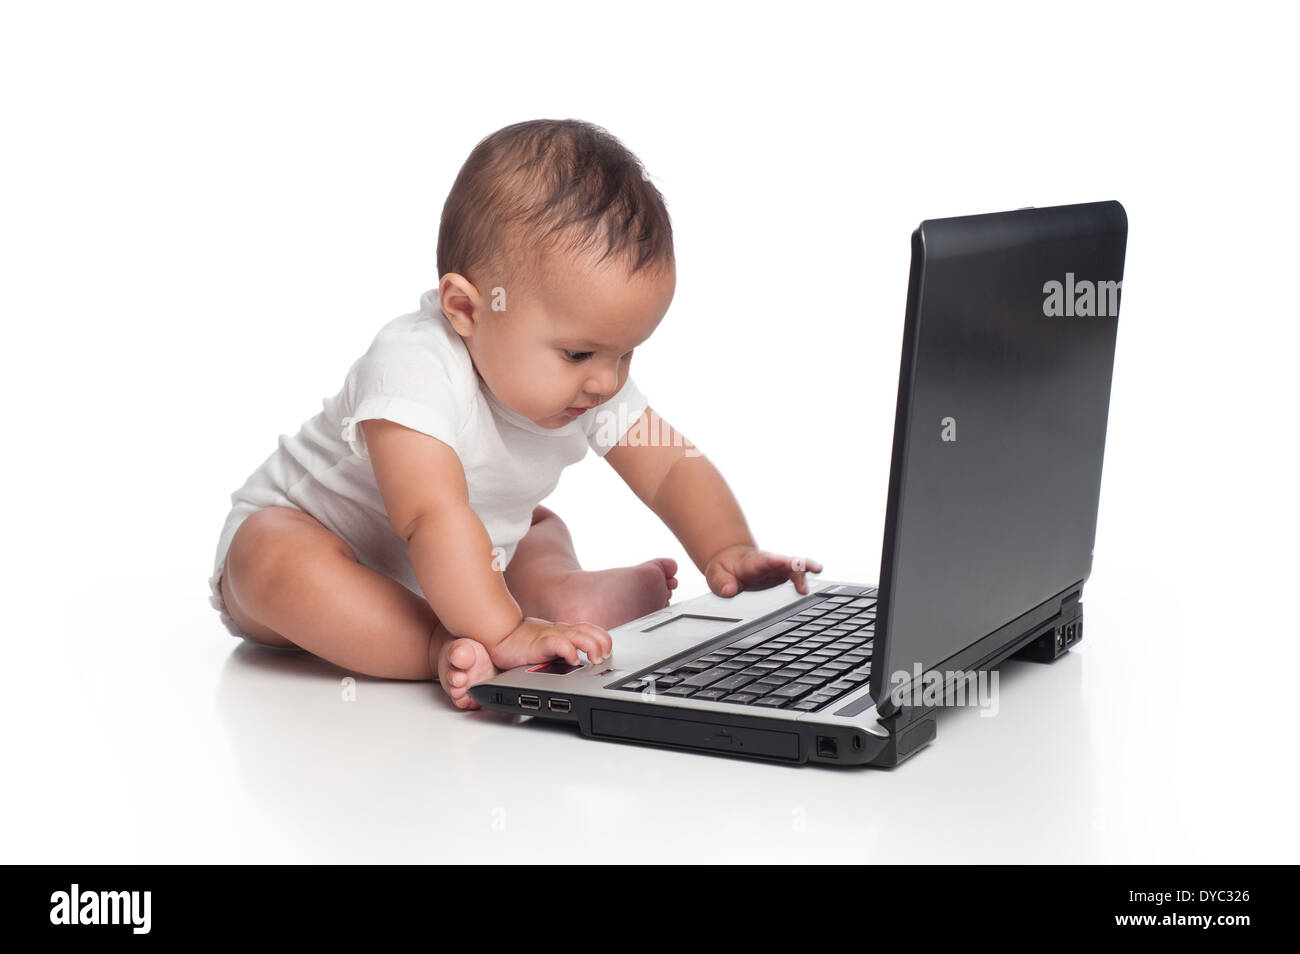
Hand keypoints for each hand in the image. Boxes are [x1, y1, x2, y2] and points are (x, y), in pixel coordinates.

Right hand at [489, 616, 613, 670]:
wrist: (501, 638)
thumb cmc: (525, 645)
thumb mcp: (551, 647)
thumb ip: (566, 651)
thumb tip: (584, 665)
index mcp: (566, 632)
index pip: (592, 630)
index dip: (603, 640)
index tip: (608, 654)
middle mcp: (561, 632)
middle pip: (590, 631)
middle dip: (603, 643)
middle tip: (604, 658)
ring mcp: (551, 636)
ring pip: (579, 635)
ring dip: (592, 647)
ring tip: (595, 659)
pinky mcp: (540, 643)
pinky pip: (559, 643)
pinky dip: (569, 651)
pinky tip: (572, 661)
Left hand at [704, 545, 823, 597]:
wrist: (729, 561)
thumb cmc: (723, 568)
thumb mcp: (716, 576)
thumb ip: (722, 584)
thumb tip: (729, 591)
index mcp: (752, 562)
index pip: (765, 560)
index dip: (775, 561)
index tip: (782, 561)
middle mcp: (768, 562)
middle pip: (786, 560)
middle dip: (798, 564)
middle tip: (813, 568)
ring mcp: (776, 567)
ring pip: (795, 566)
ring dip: (805, 570)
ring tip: (815, 574)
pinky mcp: (781, 573)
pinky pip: (796, 574)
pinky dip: (803, 579)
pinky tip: (806, 589)